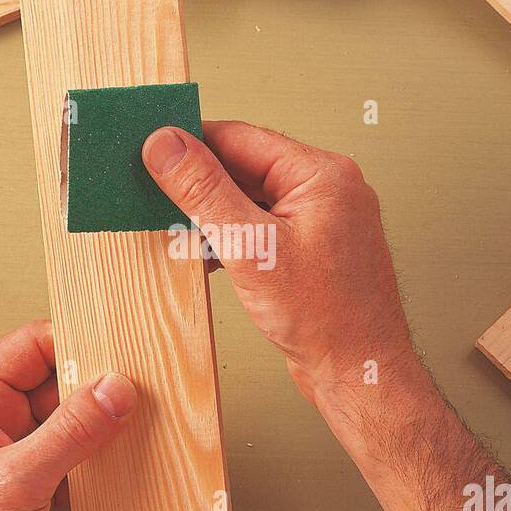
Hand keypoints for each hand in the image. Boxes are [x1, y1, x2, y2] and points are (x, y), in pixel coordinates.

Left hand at [0, 321, 136, 510]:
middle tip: (131, 396)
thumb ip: (71, 431)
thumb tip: (111, 391)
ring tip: (125, 434)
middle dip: (94, 392)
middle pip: (56, 383)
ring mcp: (12, 453)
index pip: (31, 346)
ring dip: (96, 431)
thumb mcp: (17, 478)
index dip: (75, 343)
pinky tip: (109, 471)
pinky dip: (92, 463)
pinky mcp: (30, 484)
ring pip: (68, 423)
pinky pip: (71, 458)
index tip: (117, 351)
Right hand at [142, 120, 419, 405]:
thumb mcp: (250, 247)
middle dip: (199, 184)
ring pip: (250, 198)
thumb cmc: (328, 318)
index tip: (151, 150)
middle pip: (244, 165)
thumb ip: (204, 191)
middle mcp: (327, 189)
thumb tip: (168, 146)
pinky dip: (232, 236)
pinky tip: (207, 254)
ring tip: (179, 232)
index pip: (240, 137)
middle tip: (156, 195)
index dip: (190, 144)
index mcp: (322, 174)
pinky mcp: (312, 248)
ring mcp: (322, 219)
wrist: (360, 372)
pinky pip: (262, 225)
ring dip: (213, 214)